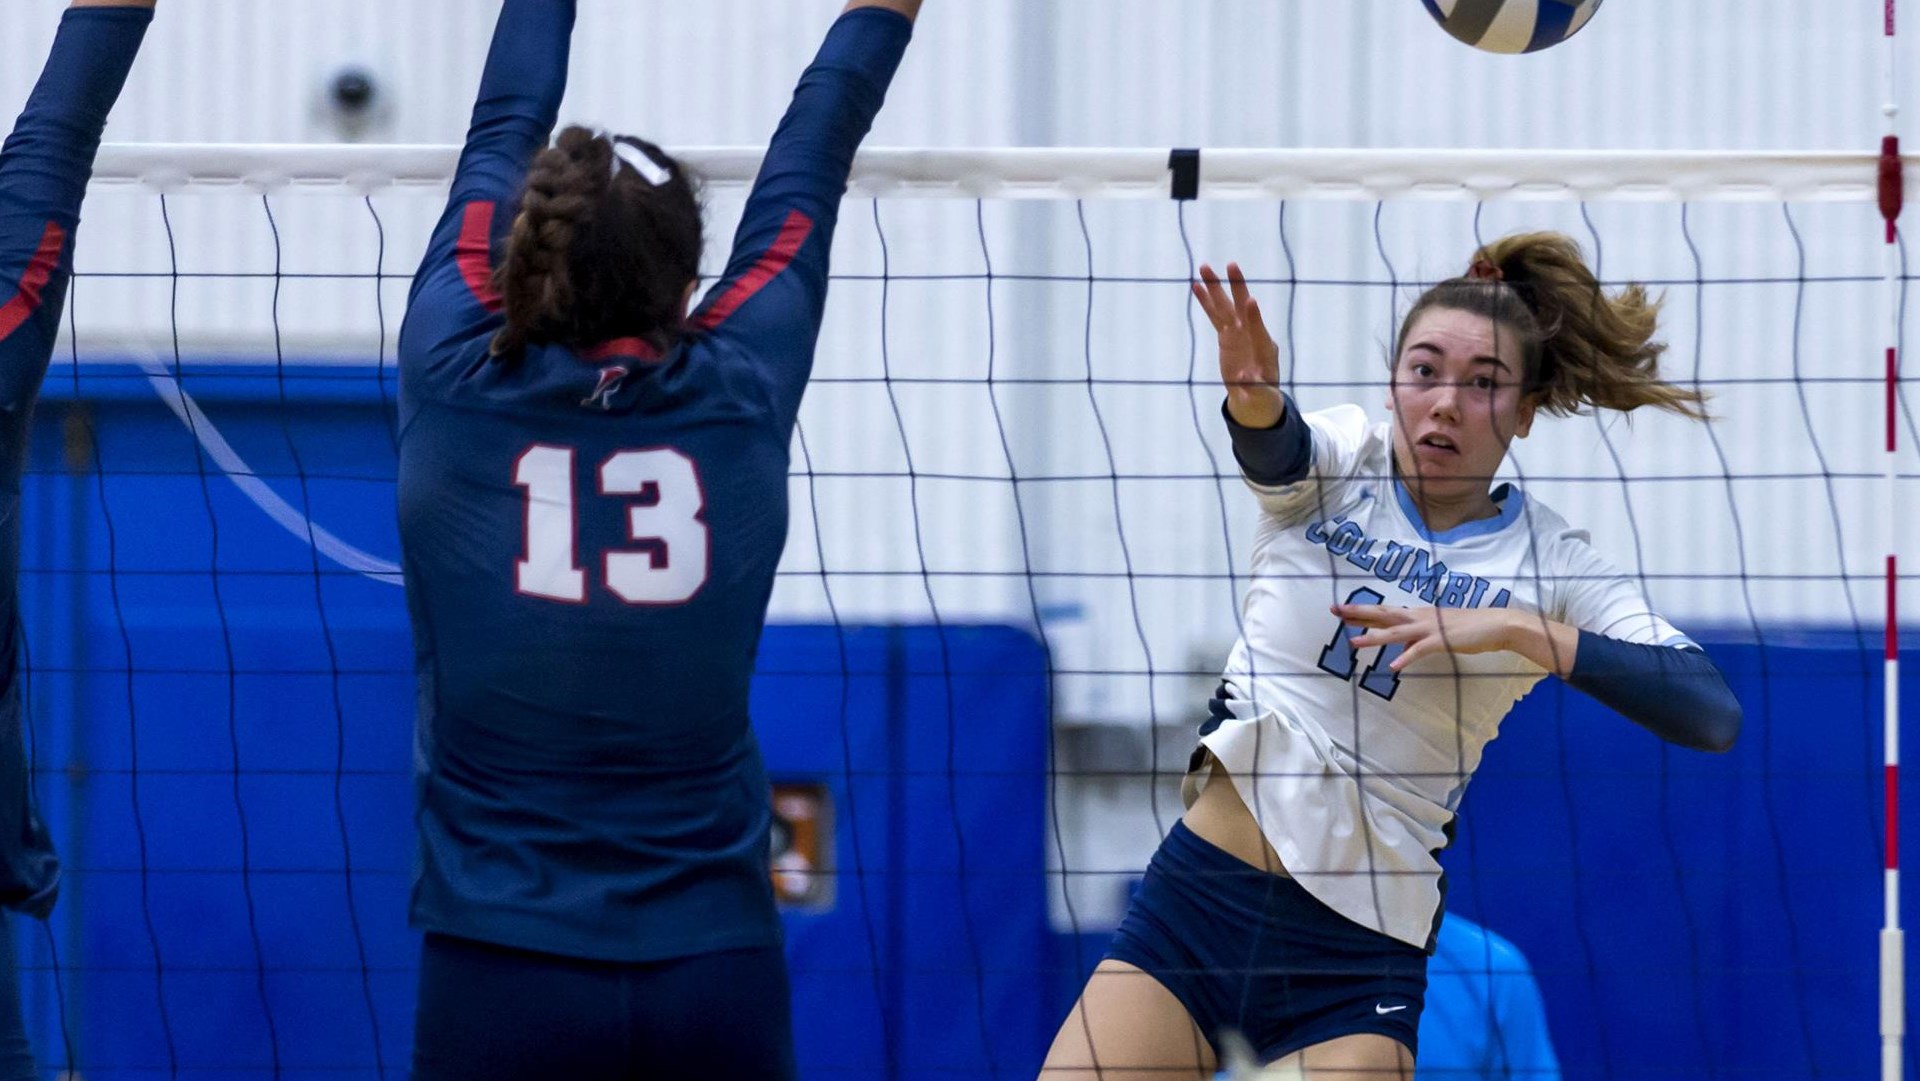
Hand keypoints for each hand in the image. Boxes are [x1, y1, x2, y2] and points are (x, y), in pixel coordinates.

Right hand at [1193, 262, 1282, 427]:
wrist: (1257, 393)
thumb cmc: (1262, 394)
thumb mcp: (1260, 393)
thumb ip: (1253, 386)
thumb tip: (1241, 378)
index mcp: (1264, 348)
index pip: (1258, 328)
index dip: (1254, 316)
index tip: (1250, 300)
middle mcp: (1251, 333)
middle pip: (1242, 307)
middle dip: (1237, 287)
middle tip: (1232, 265)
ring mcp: (1238, 331)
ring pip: (1225, 306)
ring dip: (1215, 287)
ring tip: (1204, 267)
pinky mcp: (1227, 334)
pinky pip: (1214, 315)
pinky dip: (1206, 301)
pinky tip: (1196, 286)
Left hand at [1334, 603, 1520, 671]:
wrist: (1497, 624)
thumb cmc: (1469, 628)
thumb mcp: (1438, 631)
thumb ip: (1417, 638)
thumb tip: (1402, 647)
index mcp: (1418, 614)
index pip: (1384, 611)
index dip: (1361, 610)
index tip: (1340, 609)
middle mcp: (1420, 617)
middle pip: (1383, 614)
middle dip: (1358, 613)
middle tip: (1335, 610)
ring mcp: (1430, 628)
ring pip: (1396, 632)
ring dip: (1373, 637)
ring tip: (1353, 642)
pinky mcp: (1442, 640)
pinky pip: (1420, 651)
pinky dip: (1406, 658)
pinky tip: (1393, 667)